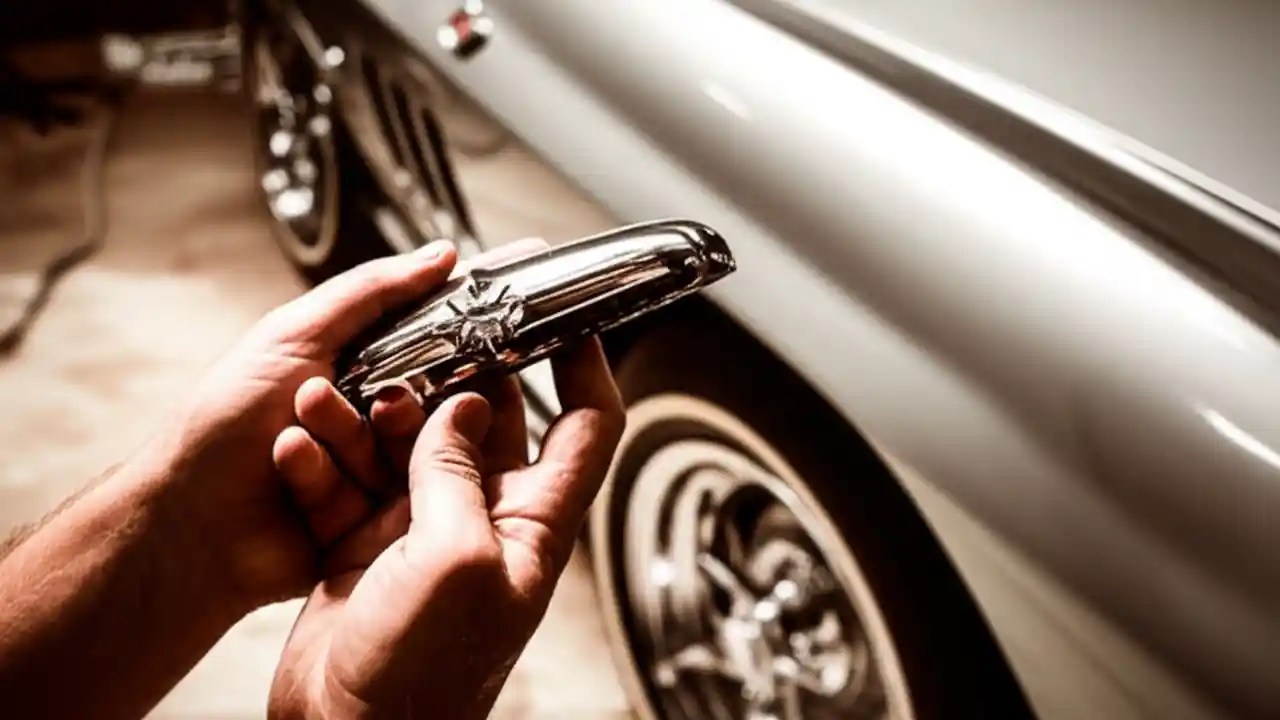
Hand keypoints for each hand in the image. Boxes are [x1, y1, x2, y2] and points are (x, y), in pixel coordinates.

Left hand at [141, 241, 458, 608]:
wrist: (185, 525)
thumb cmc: (223, 425)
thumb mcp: (293, 335)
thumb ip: (370, 292)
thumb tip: (441, 255)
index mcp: (355, 372)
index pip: (429, 352)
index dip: (454, 347)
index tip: (481, 342)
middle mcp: (370, 423)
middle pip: (429, 407)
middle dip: (399, 406)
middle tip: (376, 404)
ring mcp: (371, 478)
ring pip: (411, 457)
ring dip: (360, 446)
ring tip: (305, 441)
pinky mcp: (370, 530)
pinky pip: (393, 507)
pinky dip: (347, 487)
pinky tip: (307, 480)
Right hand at [267, 342, 624, 718]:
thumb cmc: (422, 676)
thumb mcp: (455, 558)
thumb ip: (458, 473)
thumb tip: (461, 409)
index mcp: (531, 522)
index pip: (584, 428)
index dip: (585, 369)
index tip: (568, 319)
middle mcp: (483, 518)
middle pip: (481, 421)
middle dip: (445, 379)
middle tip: (407, 344)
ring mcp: (423, 529)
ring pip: (401, 444)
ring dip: (363, 419)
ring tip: (324, 400)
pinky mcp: (367, 544)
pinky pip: (347, 482)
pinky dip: (322, 463)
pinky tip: (297, 449)